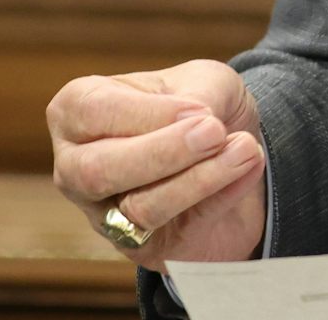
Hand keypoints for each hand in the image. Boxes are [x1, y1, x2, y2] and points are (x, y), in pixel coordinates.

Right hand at [48, 60, 267, 273]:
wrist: (235, 151)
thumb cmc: (201, 107)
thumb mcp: (205, 79)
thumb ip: (197, 93)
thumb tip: (196, 122)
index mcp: (78, 112)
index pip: (91, 112)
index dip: (147, 113)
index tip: (199, 110)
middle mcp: (77, 167)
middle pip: (97, 171)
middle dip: (161, 153)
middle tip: (214, 132)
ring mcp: (104, 214)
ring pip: (139, 207)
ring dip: (200, 178)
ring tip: (246, 148)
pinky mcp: (143, 249)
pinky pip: (178, 230)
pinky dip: (221, 197)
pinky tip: (250, 167)